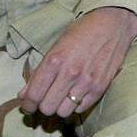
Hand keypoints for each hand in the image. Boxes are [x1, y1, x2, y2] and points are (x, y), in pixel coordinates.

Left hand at [18, 6, 136, 118]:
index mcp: (54, 60)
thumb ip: (39, 72)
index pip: (34, 95)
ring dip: (60, 107)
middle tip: (45, 100)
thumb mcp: (55, 47)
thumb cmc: (81, 32)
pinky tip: (76, 95)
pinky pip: (81, 109)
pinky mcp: (100, 87)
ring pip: (63, 112)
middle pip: (47, 108)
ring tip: (61, 98)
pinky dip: (75, 105)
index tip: (27, 106)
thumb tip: (24, 95)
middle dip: (43, 106)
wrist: (112, 24)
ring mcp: (86, 82)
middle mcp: (70, 73)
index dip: (27, 105)